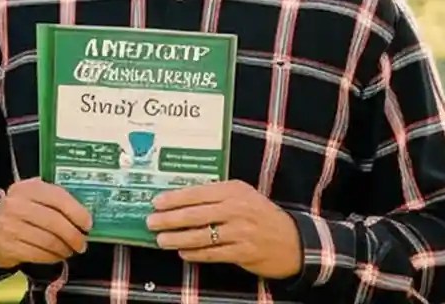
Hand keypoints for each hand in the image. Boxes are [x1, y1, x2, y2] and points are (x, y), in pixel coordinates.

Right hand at [0, 177, 92, 268]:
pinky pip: (39, 254)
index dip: (77, 212)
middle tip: (82, 243)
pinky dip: (53, 257)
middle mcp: (16, 204)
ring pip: (49, 240)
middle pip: (55, 221)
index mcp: (26, 188)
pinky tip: (56, 255)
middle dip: (73, 235)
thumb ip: (54, 200)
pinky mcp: (9, 246)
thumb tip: (84, 214)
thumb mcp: (32, 198)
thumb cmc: (18, 214)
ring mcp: (10, 226)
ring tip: (69, 250)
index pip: (57, 197)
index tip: (88, 224)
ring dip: (64, 248)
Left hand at [146, 179, 301, 279]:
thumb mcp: (242, 196)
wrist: (293, 240)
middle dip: (169, 219)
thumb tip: (180, 199)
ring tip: (161, 240)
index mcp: (233, 190)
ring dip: (177, 239)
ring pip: (201, 236)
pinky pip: (213, 254)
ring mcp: (241, 232)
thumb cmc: (260, 214)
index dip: (174, 199)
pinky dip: (195, 254)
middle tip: (151, 222)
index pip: (197, 193)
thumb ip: (216, 194)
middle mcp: (236, 209)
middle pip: (195, 215)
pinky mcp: (243, 252)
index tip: (156, 203)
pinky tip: (183, 253)